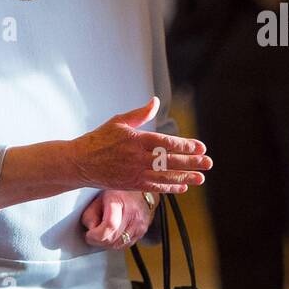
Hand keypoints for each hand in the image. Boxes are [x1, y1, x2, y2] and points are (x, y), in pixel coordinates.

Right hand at [69, 96, 210, 193]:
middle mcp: (137, 157)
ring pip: (164, 176)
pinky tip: (182, 186)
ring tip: (201, 178)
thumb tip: (155, 101)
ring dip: (185, 177)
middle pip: (170, 160)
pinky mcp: (131, 184)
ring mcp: (134, 173)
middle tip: (208, 163)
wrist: (79, 162)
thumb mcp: (119, 122)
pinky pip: (154, 187)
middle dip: (191, 162)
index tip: (200, 146)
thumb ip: (140, 114)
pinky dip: (169, 187)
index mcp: (136, 140)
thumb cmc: (99, 139)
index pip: (166, 143)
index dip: (185, 145)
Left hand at [82, 189, 154, 247]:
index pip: (110, 225)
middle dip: (99, 241)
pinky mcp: (142, 231)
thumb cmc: (116, 192)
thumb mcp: (97, 198)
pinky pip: (126, 245)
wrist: (138, 187)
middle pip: (113, 239)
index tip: (89, 234)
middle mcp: (133, 213)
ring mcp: (140, 223)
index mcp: (120, 201)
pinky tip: (113, 233)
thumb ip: (90, 215)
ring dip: (107, 243)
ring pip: (119, 245)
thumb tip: (91, 230)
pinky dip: (116, 242)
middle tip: (93, 234)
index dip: (96, 235)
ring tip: (103, 232)